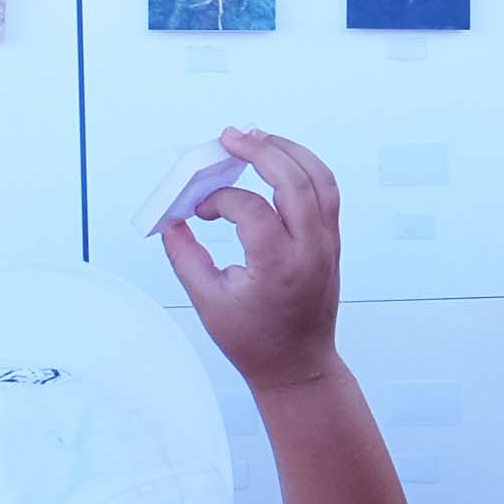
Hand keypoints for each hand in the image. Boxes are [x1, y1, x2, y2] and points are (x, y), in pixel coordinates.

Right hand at [162, 128, 346, 392]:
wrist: (298, 366)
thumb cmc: (253, 341)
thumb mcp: (208, 303)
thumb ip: (186, 258)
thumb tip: (171, 221)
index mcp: (278, 268)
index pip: (252, 209)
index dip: (220, 200)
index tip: (198, 209)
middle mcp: (310, 250)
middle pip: (295, 181)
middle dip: (261, 150)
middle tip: (229, 137)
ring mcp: (327, 244)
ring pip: (319, 179)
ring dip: (288, 151)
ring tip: (255, 137)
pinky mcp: (333, 241)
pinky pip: (326, 191)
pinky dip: (304, 167)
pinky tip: (278, 159)